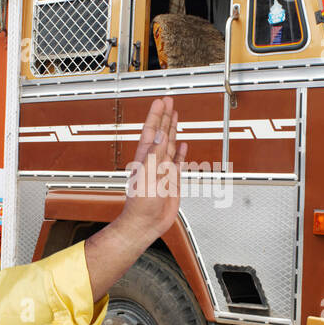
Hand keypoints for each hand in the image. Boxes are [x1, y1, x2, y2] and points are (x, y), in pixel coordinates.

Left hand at [120, 96, 188, 239]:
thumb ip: (154, 154)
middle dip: (164, 117)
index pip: (150, 130)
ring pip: (169, 145)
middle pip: (160, 133)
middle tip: (169, 101)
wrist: (146, 223)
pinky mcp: (171, 180)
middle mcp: (153, 161)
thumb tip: (159, 135)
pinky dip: (180, 152)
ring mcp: (163, 169)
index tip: (161, 101)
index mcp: (145, 157)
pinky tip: (182, 144)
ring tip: (175, 116)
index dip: (156, 115)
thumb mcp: (147, 175)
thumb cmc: (141, 204)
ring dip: (172, 130)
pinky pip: (177, 162)